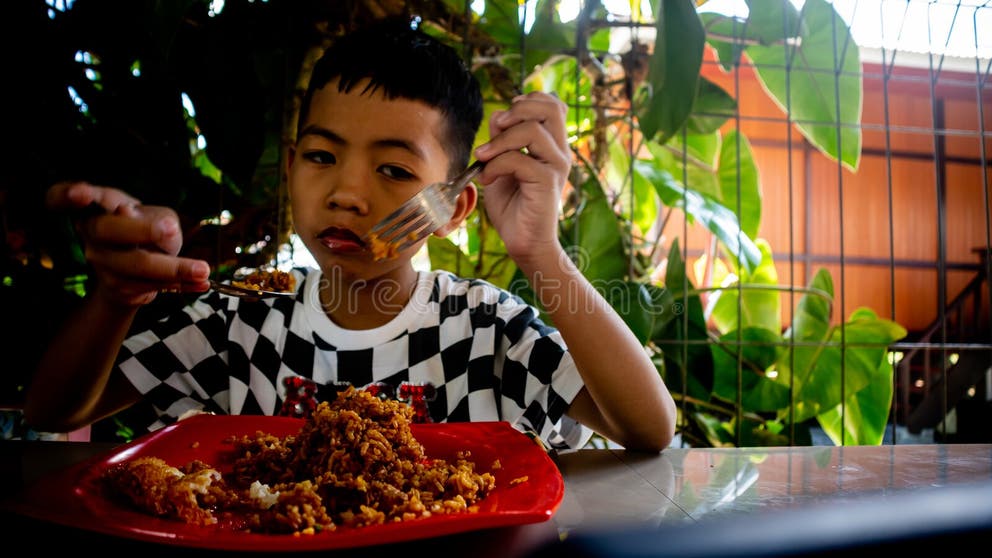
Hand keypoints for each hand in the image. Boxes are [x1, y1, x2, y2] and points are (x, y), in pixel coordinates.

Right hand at [46, 181, 210, 305]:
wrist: (136, 272)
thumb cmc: (147, 231)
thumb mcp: (156, 216)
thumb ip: (152, 217)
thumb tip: (142, 220)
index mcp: (99, 206)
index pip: (66, 197)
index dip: (67, 194)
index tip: (80, 194)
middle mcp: (92, 234)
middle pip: (108, 230)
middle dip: (142, 230)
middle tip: (172, 229)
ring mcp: (102, 262)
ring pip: (136, 264)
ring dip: (174, 268)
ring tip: (203, 269)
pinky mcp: (117, 286)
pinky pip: (150, 286)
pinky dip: (181, 284)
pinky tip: (202, 283)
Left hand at [473, 92, 571, 266]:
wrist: (524, 242)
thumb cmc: (513, 206)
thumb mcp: (502, 165)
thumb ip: (502, 140)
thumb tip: (498, 116)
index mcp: (552, 145)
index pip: (553, 104)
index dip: (528, 100)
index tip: (504, 118)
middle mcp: (559, 152)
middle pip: (550, 108)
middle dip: (516, 110)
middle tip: (496, 128)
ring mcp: (556, 166)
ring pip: (532, 130)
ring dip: (499, 141)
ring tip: (482, 158)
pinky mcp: (547, 182)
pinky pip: (519, 160)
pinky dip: (496, 165)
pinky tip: (487, 179)